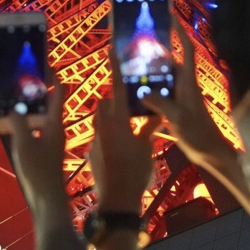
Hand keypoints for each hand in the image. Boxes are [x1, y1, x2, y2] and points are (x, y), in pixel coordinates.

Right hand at [9, 78, 68, 226]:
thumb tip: (14, 106)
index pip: (59, 91)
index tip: (42, 62)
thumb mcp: (25, 145)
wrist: (48, 201)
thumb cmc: (39, 172)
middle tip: (21, 77)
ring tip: (13, 96)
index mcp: (56, 123)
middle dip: (38, 89)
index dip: (52, 75)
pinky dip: (28, 121)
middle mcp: (56, 129)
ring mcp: (52, 141)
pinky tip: (14, 123)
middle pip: (49, 102)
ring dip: (31, 105)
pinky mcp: (46, 151)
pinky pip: (37, 128)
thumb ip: (19, 123)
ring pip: (42, 115)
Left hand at [89, 49, 160, 213]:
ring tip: (124, 125)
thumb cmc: (136, 171)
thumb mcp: (147, 148)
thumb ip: (149, 128)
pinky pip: (98, 137)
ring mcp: (94, 139)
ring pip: (99, 120)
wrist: (117, 200)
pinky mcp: (91, 153)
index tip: (109, 50)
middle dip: (112, 99)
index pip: (116, 87)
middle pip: (104, 102)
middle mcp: (102, 125)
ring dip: (108, 118)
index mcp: (118, 120)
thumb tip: (158, 114)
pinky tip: (118, 148)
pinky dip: (107, 137)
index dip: (114, 67)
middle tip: (125, 102)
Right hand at [142, 14, 236, 172]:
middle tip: (135, 45)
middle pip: (170, 62)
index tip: (170, 17)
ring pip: (163, 79)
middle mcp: (184, 86)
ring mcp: (180, 97)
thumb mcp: (178, 119)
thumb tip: (144, 91)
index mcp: (188, 82)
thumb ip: (161, 103)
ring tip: (130, 67)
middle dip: (155, 52)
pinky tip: (134, 95)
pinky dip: (149, 91)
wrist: (212, 154)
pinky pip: (160, 93)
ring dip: (150, 73)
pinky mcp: (176, 109)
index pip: (187, 49)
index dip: (180, 32)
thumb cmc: (199, 135)